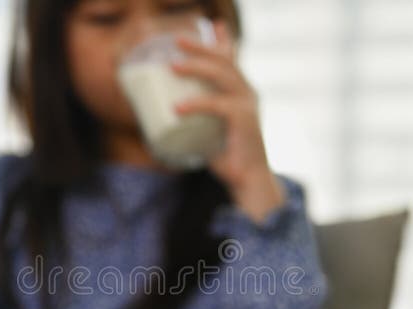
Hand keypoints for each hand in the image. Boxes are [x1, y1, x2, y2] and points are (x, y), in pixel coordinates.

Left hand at [172, 20, 284, 222]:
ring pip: (222, 76)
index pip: (232, 60)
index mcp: (240, 93)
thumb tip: (164, 115)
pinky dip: (197, 104)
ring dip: (196, 67)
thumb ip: (196, 120)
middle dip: (201, 46)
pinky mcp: (245, 121)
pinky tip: (179, 107)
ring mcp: (248, 105)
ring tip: (173, 65)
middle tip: (177, 39)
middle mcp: (247, 93)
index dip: (222, 41)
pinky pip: (218, 106)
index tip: (212, 23)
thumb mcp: (208, 131)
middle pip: (224, 61)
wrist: (248, 180)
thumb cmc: (227, 157)